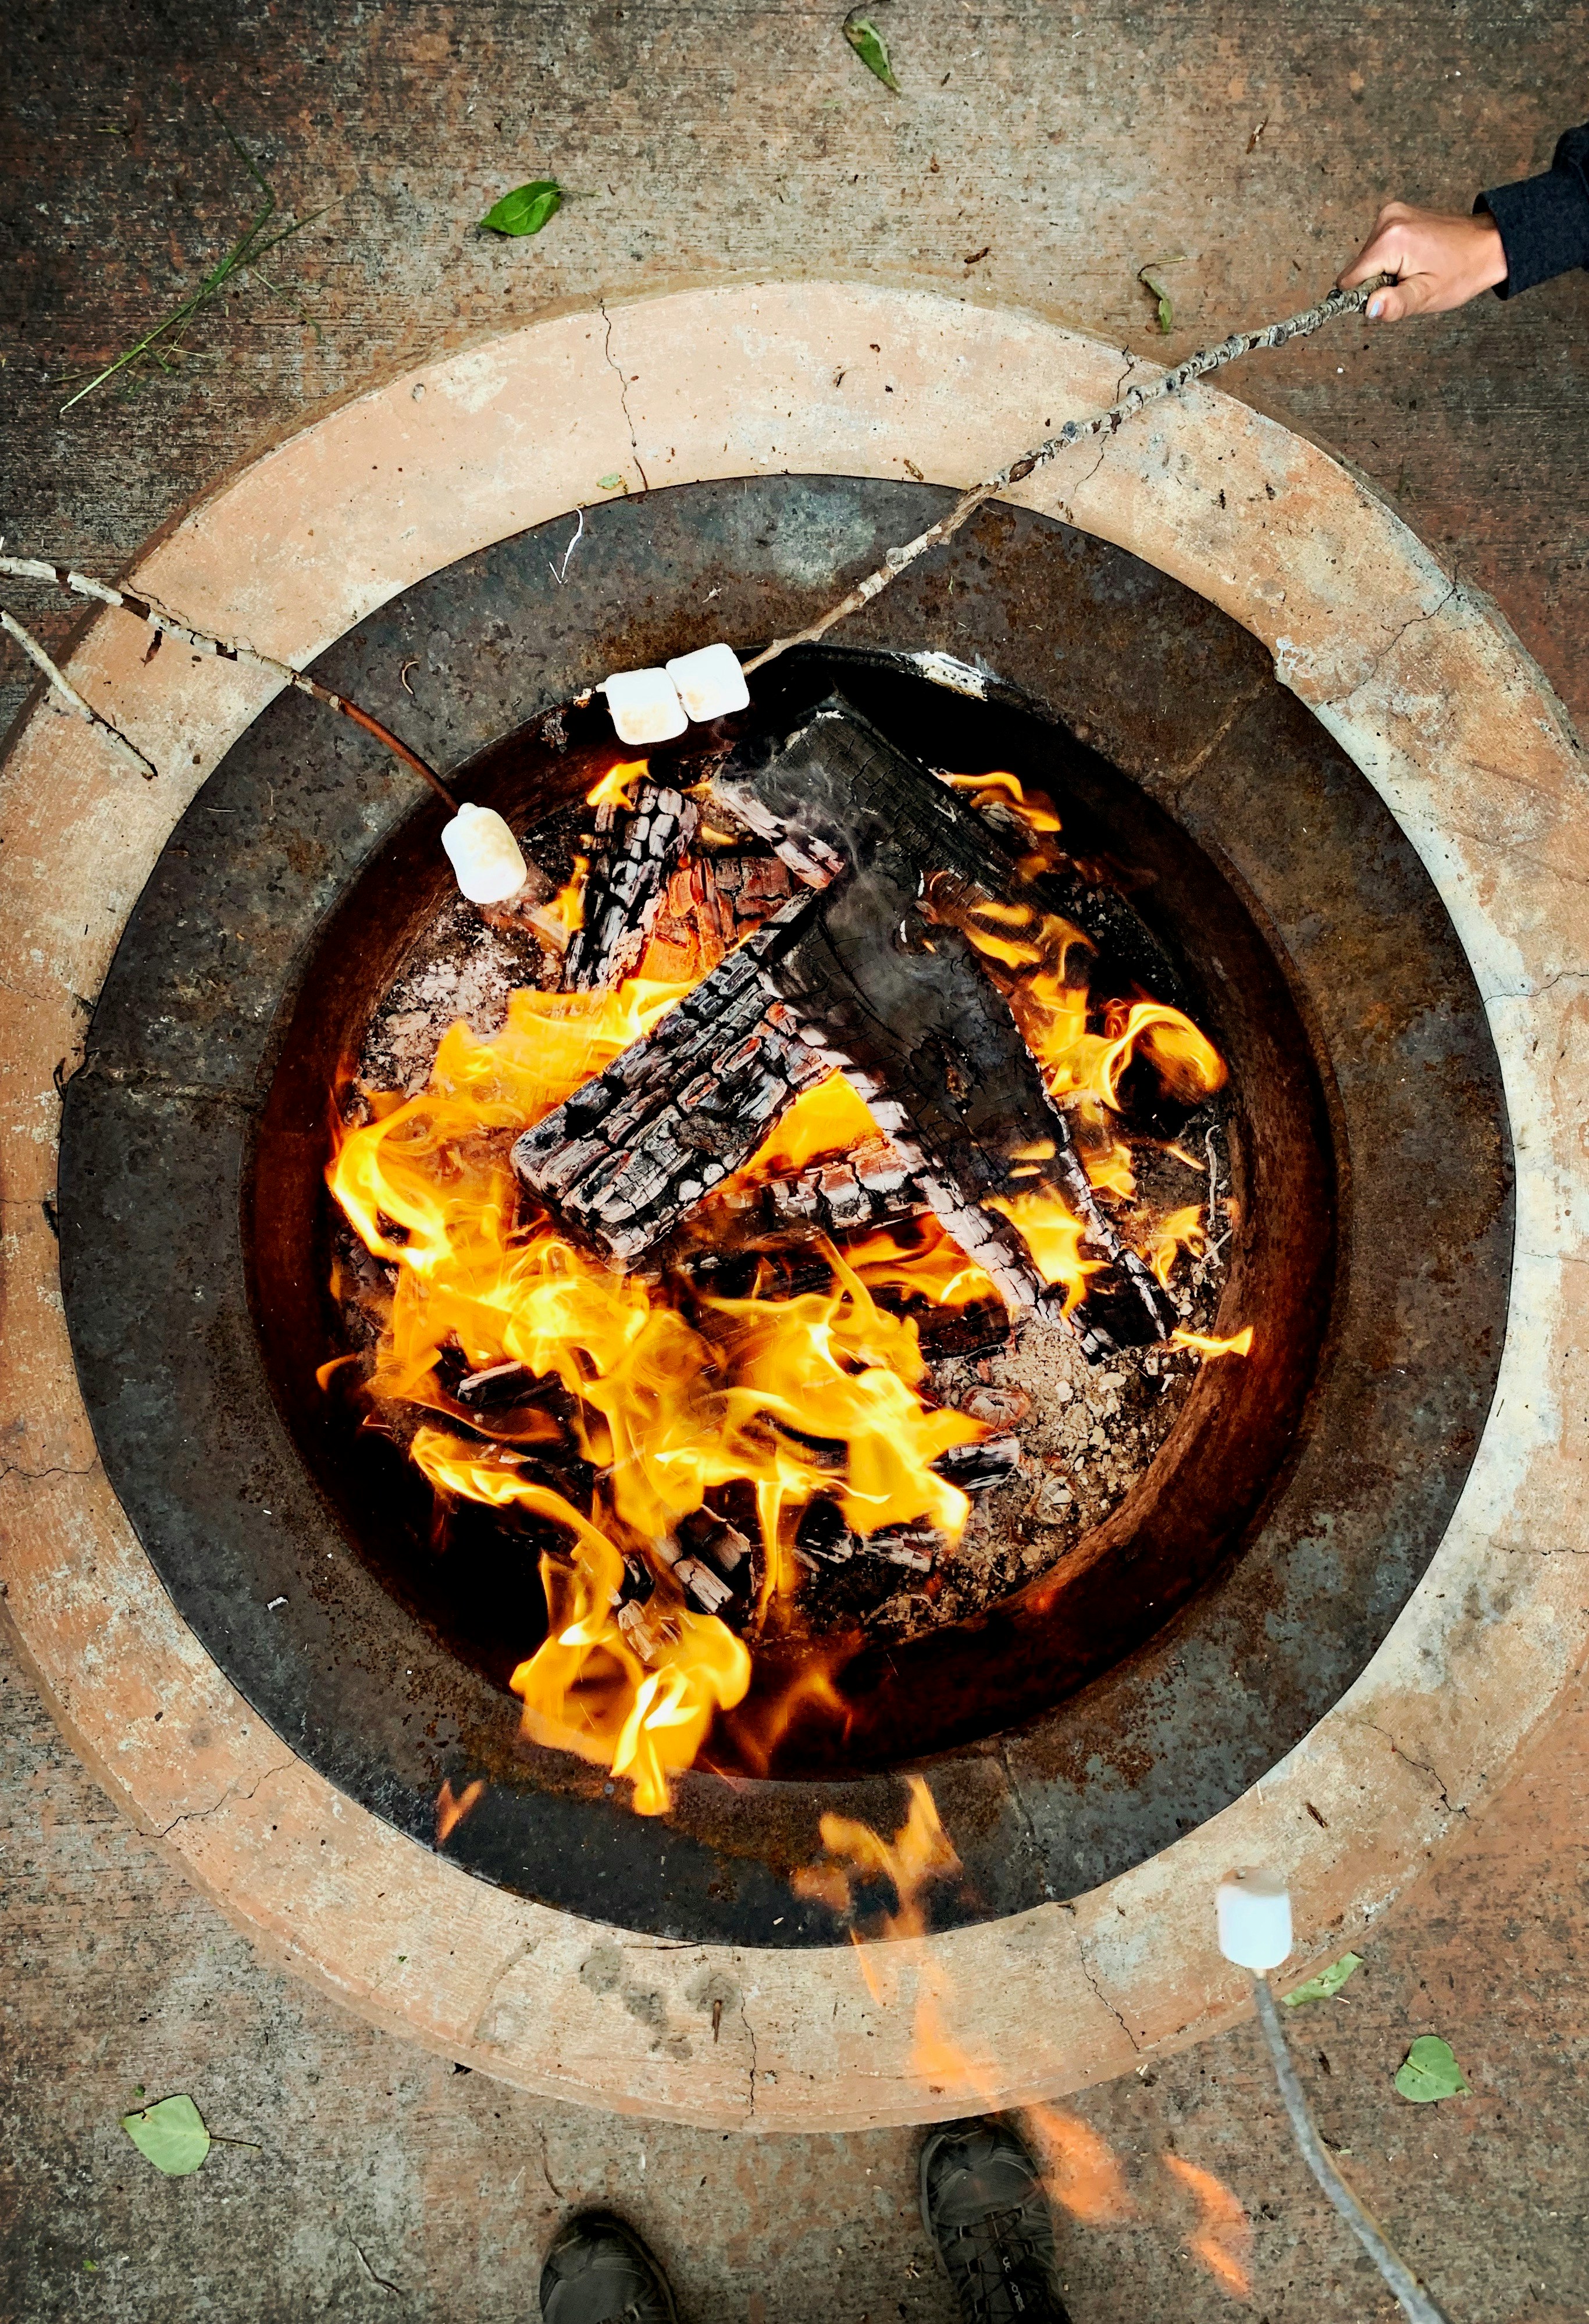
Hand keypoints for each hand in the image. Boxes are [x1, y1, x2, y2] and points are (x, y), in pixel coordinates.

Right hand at [1339, 202, 1507, 318]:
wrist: (1488, 244)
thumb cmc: (1462, 270)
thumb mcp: (1427, 296)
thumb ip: (1395, 304)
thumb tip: (1369, 309)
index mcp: (1391, 240)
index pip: (1350, 279)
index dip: (1366, 295)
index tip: (1391, 294)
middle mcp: (1387, 220)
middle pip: (1359, 268)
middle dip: (1378, 282)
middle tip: (1409, 282)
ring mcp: (1392, 213)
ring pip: (1368, 259)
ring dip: (1385, 272)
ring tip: (1415, 270)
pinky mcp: (1396, 214)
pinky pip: (1379, 248)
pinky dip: (1391, 260)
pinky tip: (1414, 260)